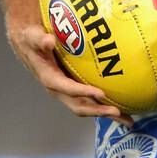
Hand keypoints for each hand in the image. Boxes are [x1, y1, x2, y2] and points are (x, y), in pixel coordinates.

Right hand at [9, 24, 134, 127]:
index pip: (68, 88)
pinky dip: (105, 106)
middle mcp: (59, 90)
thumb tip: (49, 41)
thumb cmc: (32, 39)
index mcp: (50, 79)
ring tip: (128, 120)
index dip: (83, 92)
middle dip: (99, 111)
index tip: (101, 93)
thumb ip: (41, 40)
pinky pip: (91, 101)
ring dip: (106, 113)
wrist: (29, 45)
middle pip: (79, 106)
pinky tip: (123, 108)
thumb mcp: (33, 37)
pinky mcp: (74, 89)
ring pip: (87, 107)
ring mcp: (67, 92)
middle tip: (118, 112)